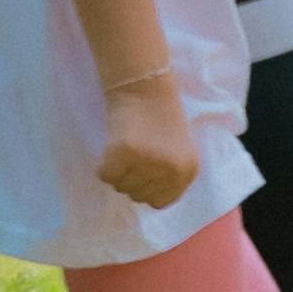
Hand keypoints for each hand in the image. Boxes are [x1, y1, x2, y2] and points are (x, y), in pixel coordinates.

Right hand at [97, 80, 199, 211]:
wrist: (145, 89)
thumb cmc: (160, 119)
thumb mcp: (178, 152)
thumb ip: (169, 177)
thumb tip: (150, 202)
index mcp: (188, 171)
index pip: (160, 202)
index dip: (148, 188)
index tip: (145, 171)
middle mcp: (170, 170)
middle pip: (138, 196)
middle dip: (132, 178)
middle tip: (136, 153)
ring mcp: (146, 163)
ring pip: (120, 187)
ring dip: (119, 171)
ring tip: (128, 146)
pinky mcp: (122, 154)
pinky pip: (105, 175)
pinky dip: (104, 164)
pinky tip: (115, 146)